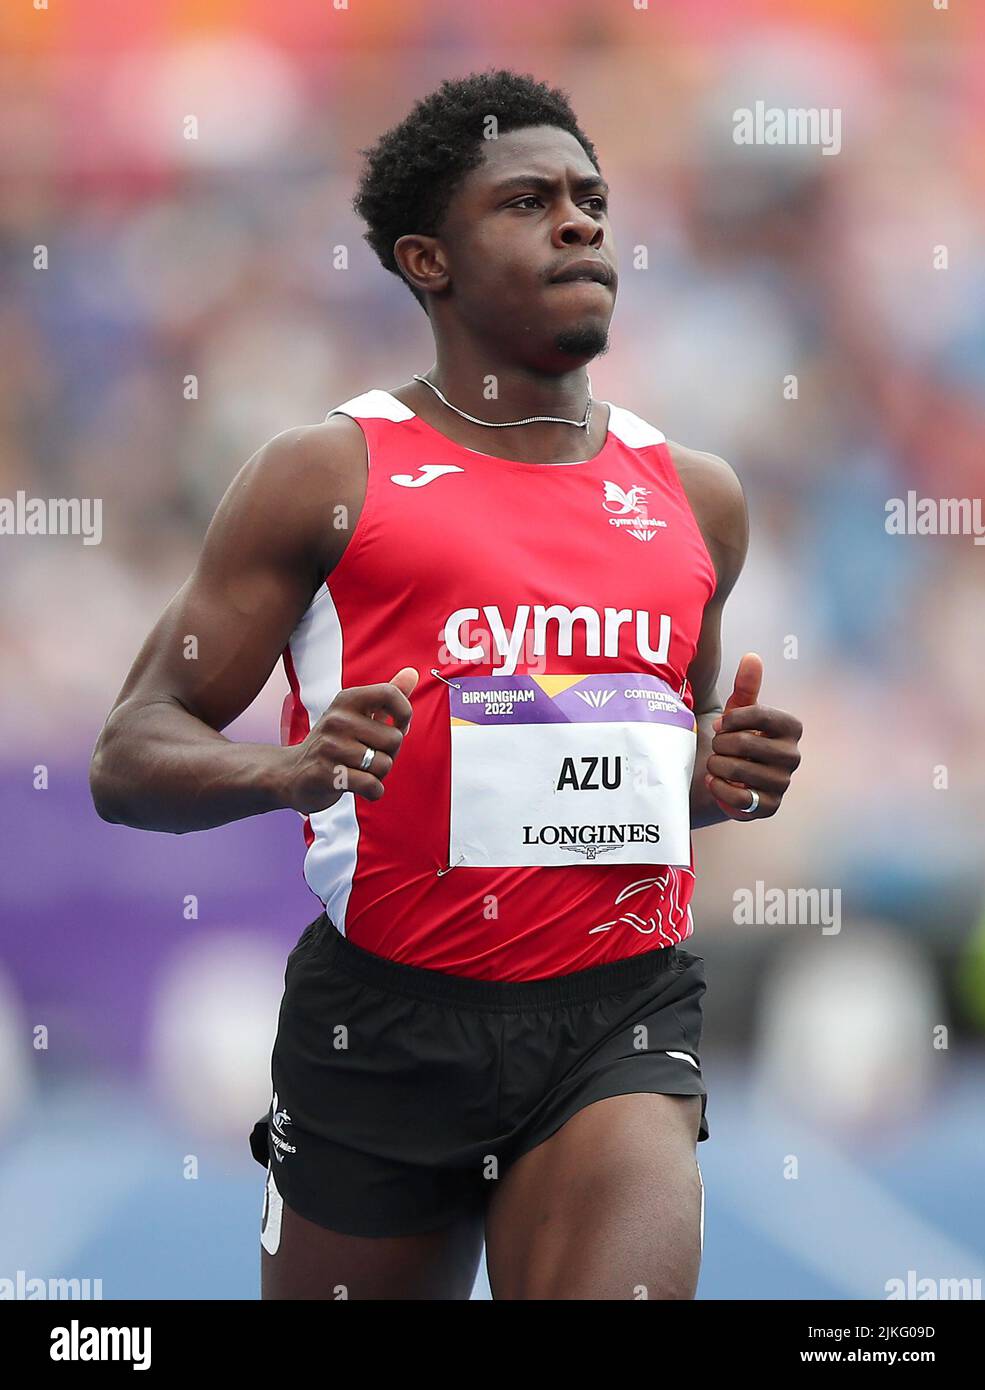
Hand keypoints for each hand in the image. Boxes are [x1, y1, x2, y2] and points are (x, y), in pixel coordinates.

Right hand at [280, 667, 417, 813]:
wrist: (290, 773)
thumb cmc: (334, 743)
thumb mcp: (356, 714)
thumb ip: (387, 696)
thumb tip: (413, 673)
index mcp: (347, 700)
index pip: (390, 694)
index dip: (404, 714)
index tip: (396, 726)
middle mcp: (338, 719)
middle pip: (394, 739)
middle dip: (389, 754)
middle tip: (367, 757)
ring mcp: (331, 747)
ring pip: (384, 765)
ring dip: (379, 775)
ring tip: (358, 770)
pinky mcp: (327, 774)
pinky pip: (372, 786)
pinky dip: (373, 792)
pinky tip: (358, 787)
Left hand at [704, 653, 801, 819]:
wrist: (728, 777)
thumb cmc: (735, 738)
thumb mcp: (738, 711)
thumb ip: (746, 686)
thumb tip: (752, 657)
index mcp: (791, 727)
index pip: (758, 714)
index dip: (731, 719)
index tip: (721, 724)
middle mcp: (793, 755)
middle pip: (744, 743)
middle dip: (721, 744)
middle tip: (717, 748)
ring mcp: (783, 783)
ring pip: (738, 769)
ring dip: (717, 766)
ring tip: (716, 764)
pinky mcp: (770, 807)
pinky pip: (739, 797)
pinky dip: (719, 789)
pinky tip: (715, 782)